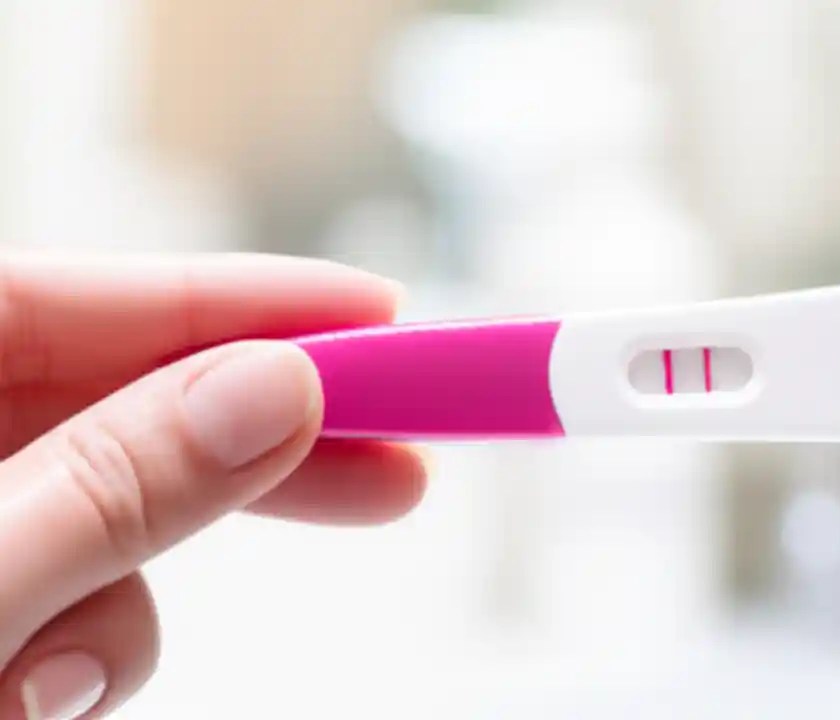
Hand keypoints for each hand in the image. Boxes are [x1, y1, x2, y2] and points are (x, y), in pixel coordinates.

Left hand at [0, 254, 425, 718]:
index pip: (73, 296)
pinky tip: (45, 696)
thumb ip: (113, 487)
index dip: (235, 298)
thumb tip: (276, 389)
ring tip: (64, 687)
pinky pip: (80, 583)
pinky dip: (94, 638)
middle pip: (115, 397)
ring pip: (107, 506)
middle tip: (396, 462)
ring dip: (130, 590)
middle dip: (252, 440)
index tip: (379, 314)